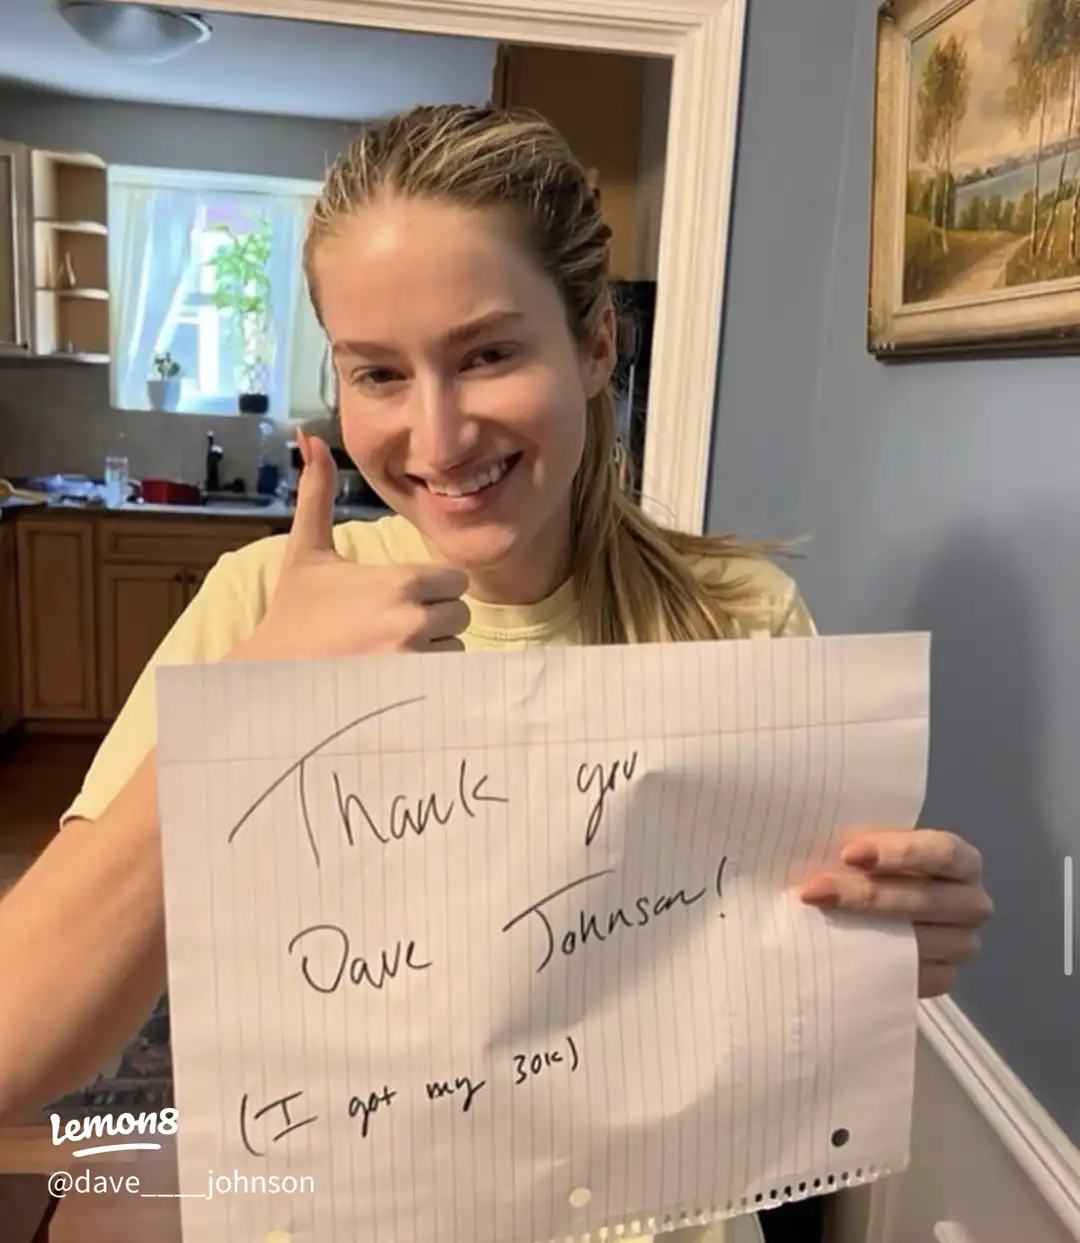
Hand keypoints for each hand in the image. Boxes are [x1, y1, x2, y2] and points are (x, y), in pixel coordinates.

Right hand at [234, 432, 469, 660]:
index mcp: (399, 581)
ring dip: (432, 649)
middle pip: (460, 615)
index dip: (434, 587)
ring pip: (454, 649)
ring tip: (390, 649)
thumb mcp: (306, 550)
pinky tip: (392, 673)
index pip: (455, 581)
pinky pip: (443, 680)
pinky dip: (426, 678)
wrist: (269, 673)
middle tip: (396, 624)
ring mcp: (413, 660)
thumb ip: (318, 493)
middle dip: (436, 618)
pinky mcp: (408, 691)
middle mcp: (412, 620)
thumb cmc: (293, 611)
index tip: (404, 595)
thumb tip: (309, 437)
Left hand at [799, 829, 992, 997]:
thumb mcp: (872, 844)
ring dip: (862, 929)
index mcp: (961, 861)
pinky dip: (874, 962)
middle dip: (865, 894)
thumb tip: (815, 837)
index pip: (943, 852)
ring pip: (919, 942)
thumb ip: (859, 841)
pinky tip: (839, 950)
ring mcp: (961, 945)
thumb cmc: (872, 865)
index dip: (899, 852)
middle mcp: (971, 904)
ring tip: (817, 919)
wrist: (877, 911)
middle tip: (815, 890)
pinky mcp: (943, 978)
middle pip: (926, 899)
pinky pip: (913, 975)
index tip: (848, 854)